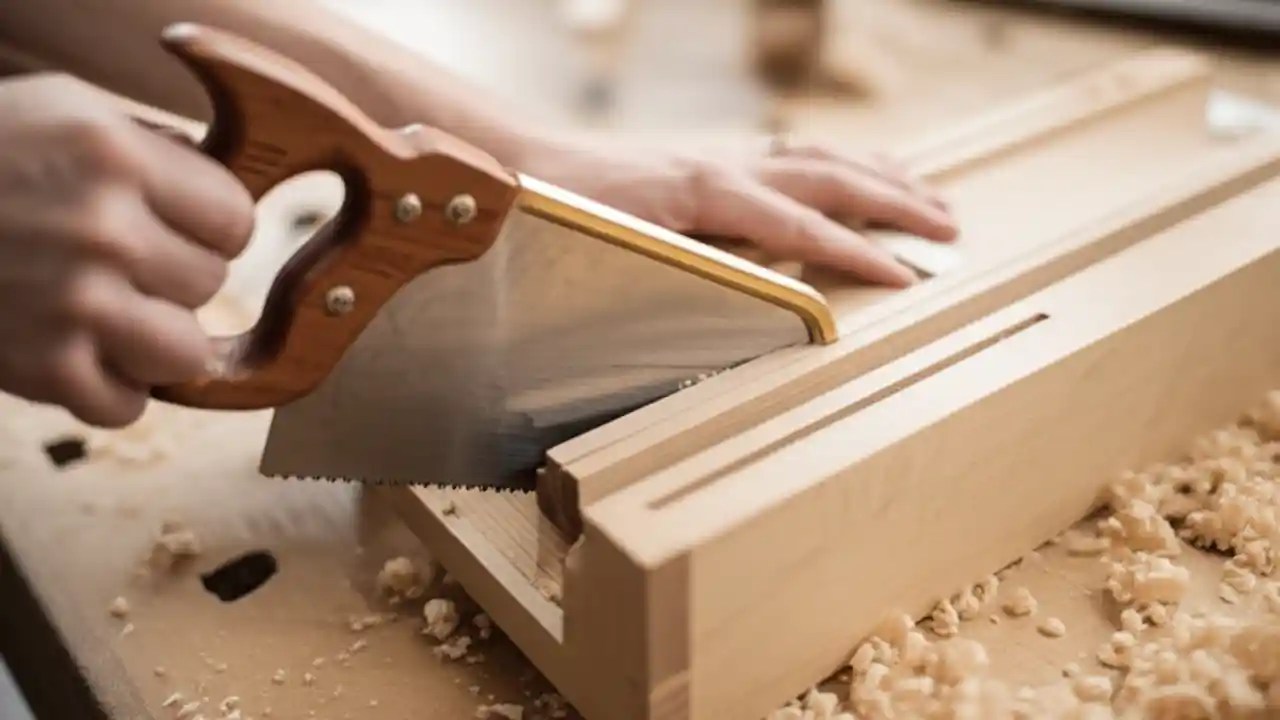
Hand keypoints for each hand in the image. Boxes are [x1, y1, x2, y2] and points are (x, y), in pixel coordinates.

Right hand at [0, 73, 253, 426]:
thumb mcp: (61, 111)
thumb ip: (150, 151)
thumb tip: (224, 203)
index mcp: (114, 153)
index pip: (234, 220)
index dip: (207, 229)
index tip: (170, 229)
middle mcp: (102, 227)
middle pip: (209, 284)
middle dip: (170, 279)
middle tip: (111, 266)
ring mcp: (74, 303)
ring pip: (186, 353)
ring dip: (152, 342)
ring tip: (104, 315)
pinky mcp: (41, 368)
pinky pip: (126, 406)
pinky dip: (103, 390)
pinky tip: (71, 353)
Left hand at [516, 134, 956, 286]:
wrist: (528, 164)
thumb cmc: (563, 216)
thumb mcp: (614, 255)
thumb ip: (678, 278)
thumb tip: (740, 306)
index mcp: (707, 190)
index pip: (801, 223)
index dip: (856, 251)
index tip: (907, 276)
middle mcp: (727, 165)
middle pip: (831, 177)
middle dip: (896, 204)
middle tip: (950, 232)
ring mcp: (725, 159)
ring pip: (822, 159)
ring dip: (883, 178)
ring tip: (935, 200)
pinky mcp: (718, 163)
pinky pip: (798, 158)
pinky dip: (844, 167)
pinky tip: (863, 178)